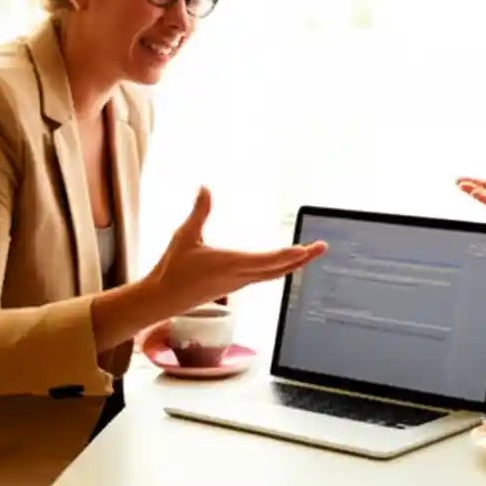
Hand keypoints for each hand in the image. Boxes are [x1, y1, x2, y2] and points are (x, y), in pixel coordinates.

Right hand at [144, 187, 326, 316]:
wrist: (163, 299)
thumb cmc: (173, 268)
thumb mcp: (185, 235)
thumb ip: (199, 211)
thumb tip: (205, 187)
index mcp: (231, 264)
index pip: (267, 260)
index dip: (288, 254)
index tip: (305, 249)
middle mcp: (240, 276)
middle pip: (279, 268)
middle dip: (302, 258)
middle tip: (322, 247)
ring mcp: (239, 283)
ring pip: (274, 274)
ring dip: (293, 264)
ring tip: (309, 253)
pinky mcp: (235, 286)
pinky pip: (265, 277)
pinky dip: (280, 269)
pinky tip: (286, 264)